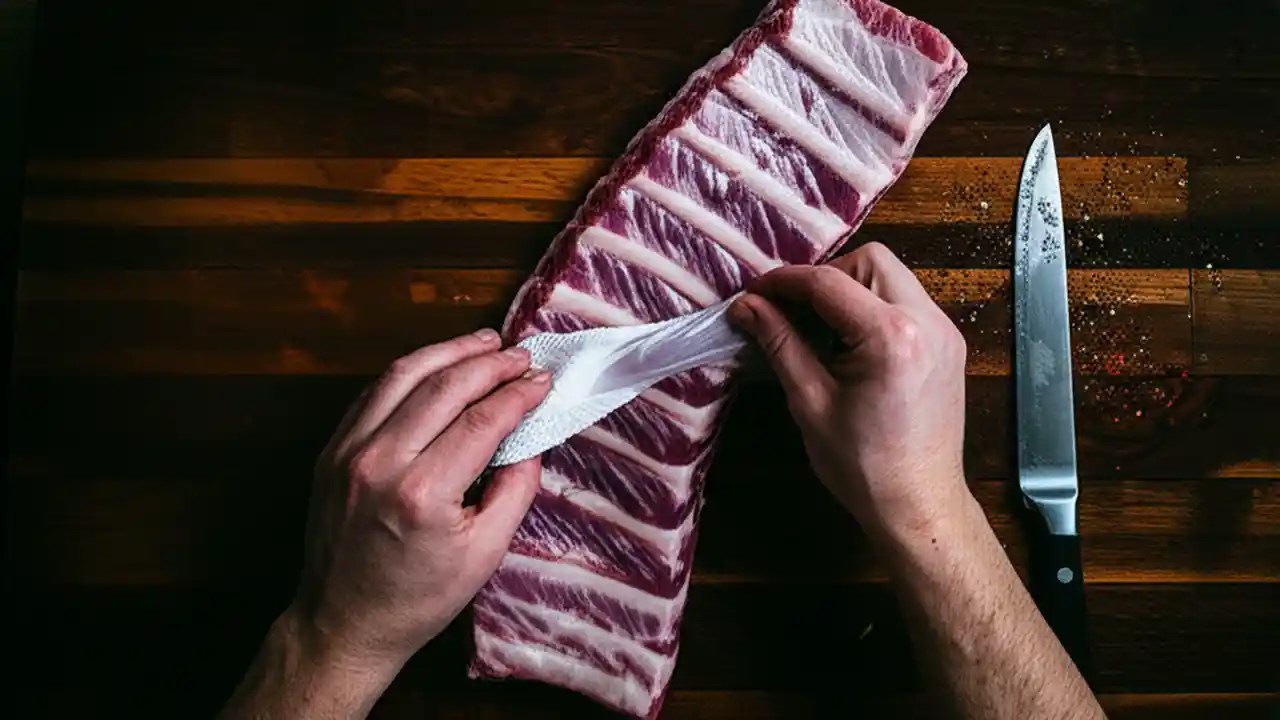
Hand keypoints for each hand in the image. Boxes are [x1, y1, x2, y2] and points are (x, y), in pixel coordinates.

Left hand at [291, 329, 550, 679]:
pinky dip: (411, 371)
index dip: (518, 393)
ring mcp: (347, 451)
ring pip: (403, 374)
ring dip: (449, 351)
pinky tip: (440, 366)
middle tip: (522, 355)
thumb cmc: (419, 598)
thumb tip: (530, 436)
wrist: (344, 623)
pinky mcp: (331, 450)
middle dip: (490, 363)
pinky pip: (374, 392)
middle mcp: (379, 462)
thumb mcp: (485, 554)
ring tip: (485, 342)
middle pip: (443, 386)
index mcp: (422, 493)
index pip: (482, 420)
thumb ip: (515, 490)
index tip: (544, 381)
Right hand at [728, 242, 967, 540]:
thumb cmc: (863, 466)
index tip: (753, 293)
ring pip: (892, 276)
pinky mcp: (948, 344)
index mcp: (891, 336)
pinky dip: (874, 306)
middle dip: (825, 276)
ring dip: (851, 288)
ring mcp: (944, 331)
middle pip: (870, 261)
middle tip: (791, 309)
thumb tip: (747, 306)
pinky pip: (907, 302)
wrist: (919, 504)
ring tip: (818, 326)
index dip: (783, 282)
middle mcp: (927, 322)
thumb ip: (780, 343)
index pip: (828, 281)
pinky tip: (849, 341)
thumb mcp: (809, 402)